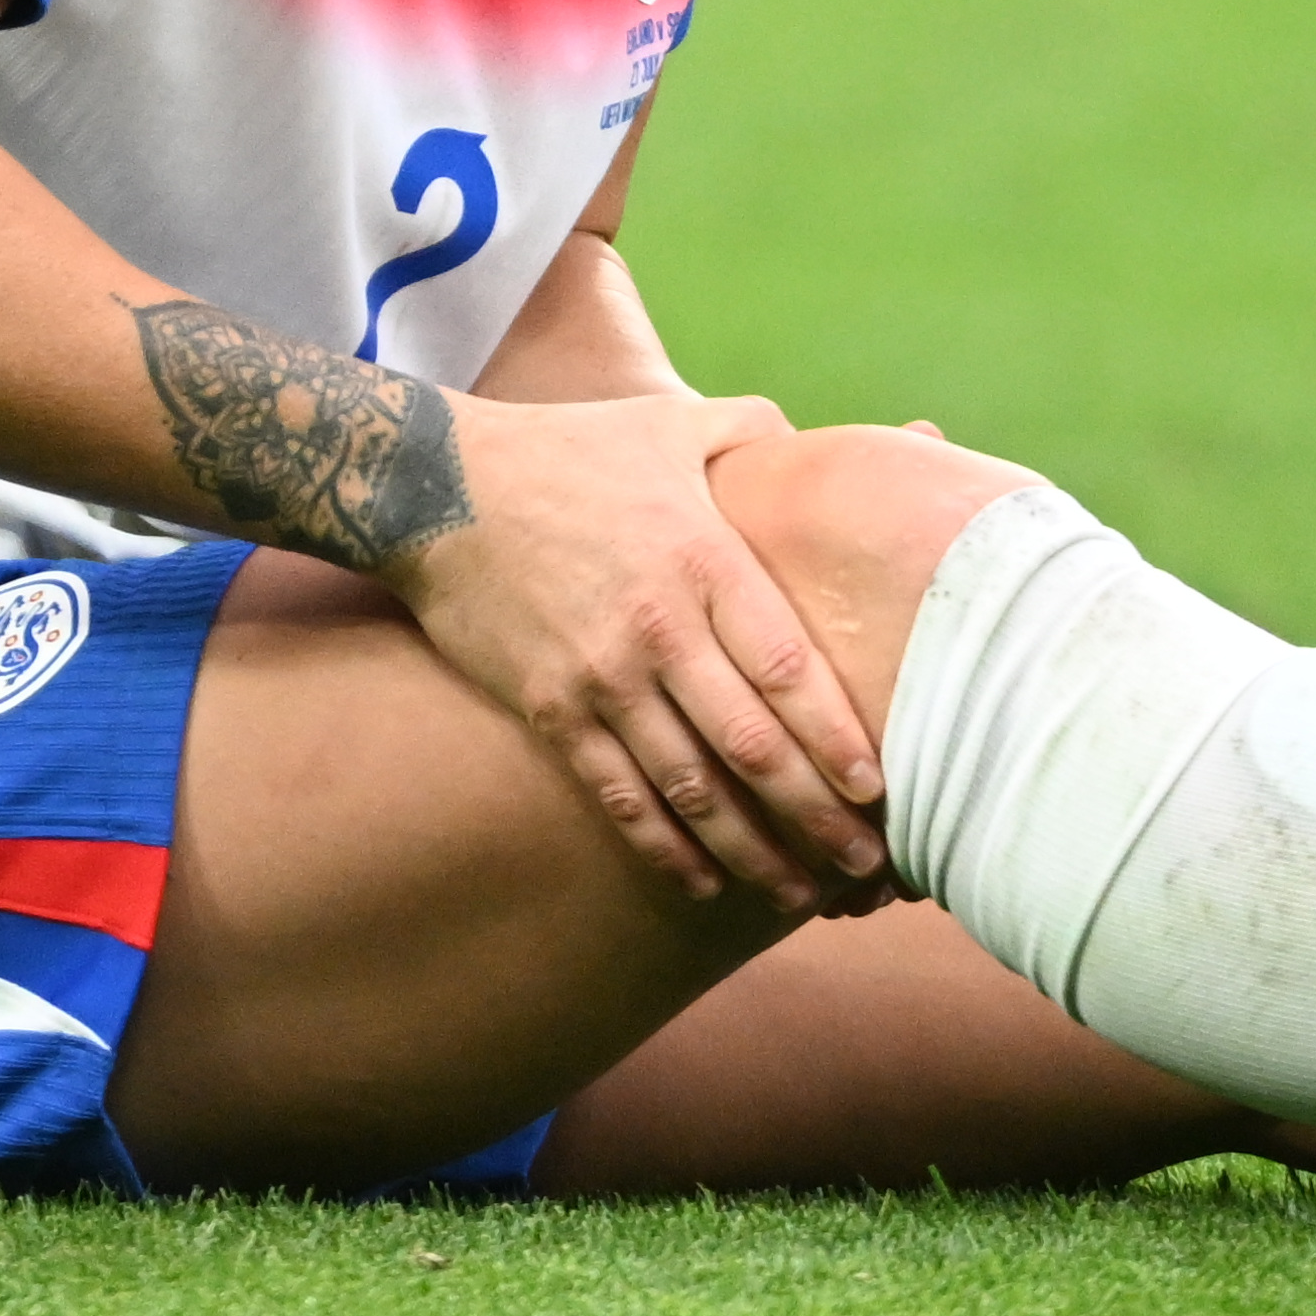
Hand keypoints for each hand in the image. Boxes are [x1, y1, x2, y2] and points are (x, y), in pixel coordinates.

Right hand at [387, 386, 889, 916]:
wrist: (437, 486)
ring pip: (689, 786)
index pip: (785, 665)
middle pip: (750, 743)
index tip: (878, 787)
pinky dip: (664, 847)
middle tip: (865, 862)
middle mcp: (658, 628)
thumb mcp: (670, 423)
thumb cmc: (570, 449)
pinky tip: (705, 882)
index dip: (835, 734)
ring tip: (800, 892)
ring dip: (749, 849)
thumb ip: (753, 432)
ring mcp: (601, 677)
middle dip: (813, 812)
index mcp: (702, 557)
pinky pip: (618, 795)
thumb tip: (820, 444)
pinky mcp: (552, 710)